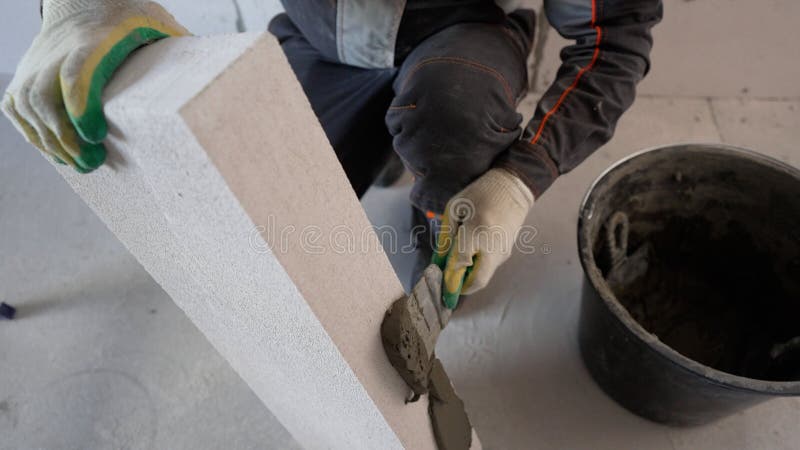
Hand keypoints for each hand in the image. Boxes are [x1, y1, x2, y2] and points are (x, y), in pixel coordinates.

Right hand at [2, 0, 187, 172]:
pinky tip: (57, 153)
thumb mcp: (159, 25)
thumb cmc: (131, 18)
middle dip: (65, 137)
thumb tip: (220, 87)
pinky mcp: (27, 72)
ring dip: (50, 142)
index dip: (81, 105)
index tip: (96, 136)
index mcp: (97, 39)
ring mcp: (39, 61)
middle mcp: (60, 49)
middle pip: (46, 96)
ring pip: (28, 105)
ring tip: (79, 165)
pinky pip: (17, 107)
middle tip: (93, 164)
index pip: (78, 71)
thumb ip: (182, 53)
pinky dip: (33, 133)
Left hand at [433, 168, 533, 305]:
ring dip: (467, 276)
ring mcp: (503, 252)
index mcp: (477, 231)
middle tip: (447, 280)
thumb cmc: (479, 194)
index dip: (447, 275)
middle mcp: (493, 247)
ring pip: (483, 277)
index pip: (460, 263)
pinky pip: (488, 268)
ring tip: (456, 262)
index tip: (436, 279)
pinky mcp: (507, 253)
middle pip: (476, 282)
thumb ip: (446, 237)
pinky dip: (476, 268)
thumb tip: (439, 262)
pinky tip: (469, 254)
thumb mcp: (455, 209)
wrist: (512, 187)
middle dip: (459, 286)